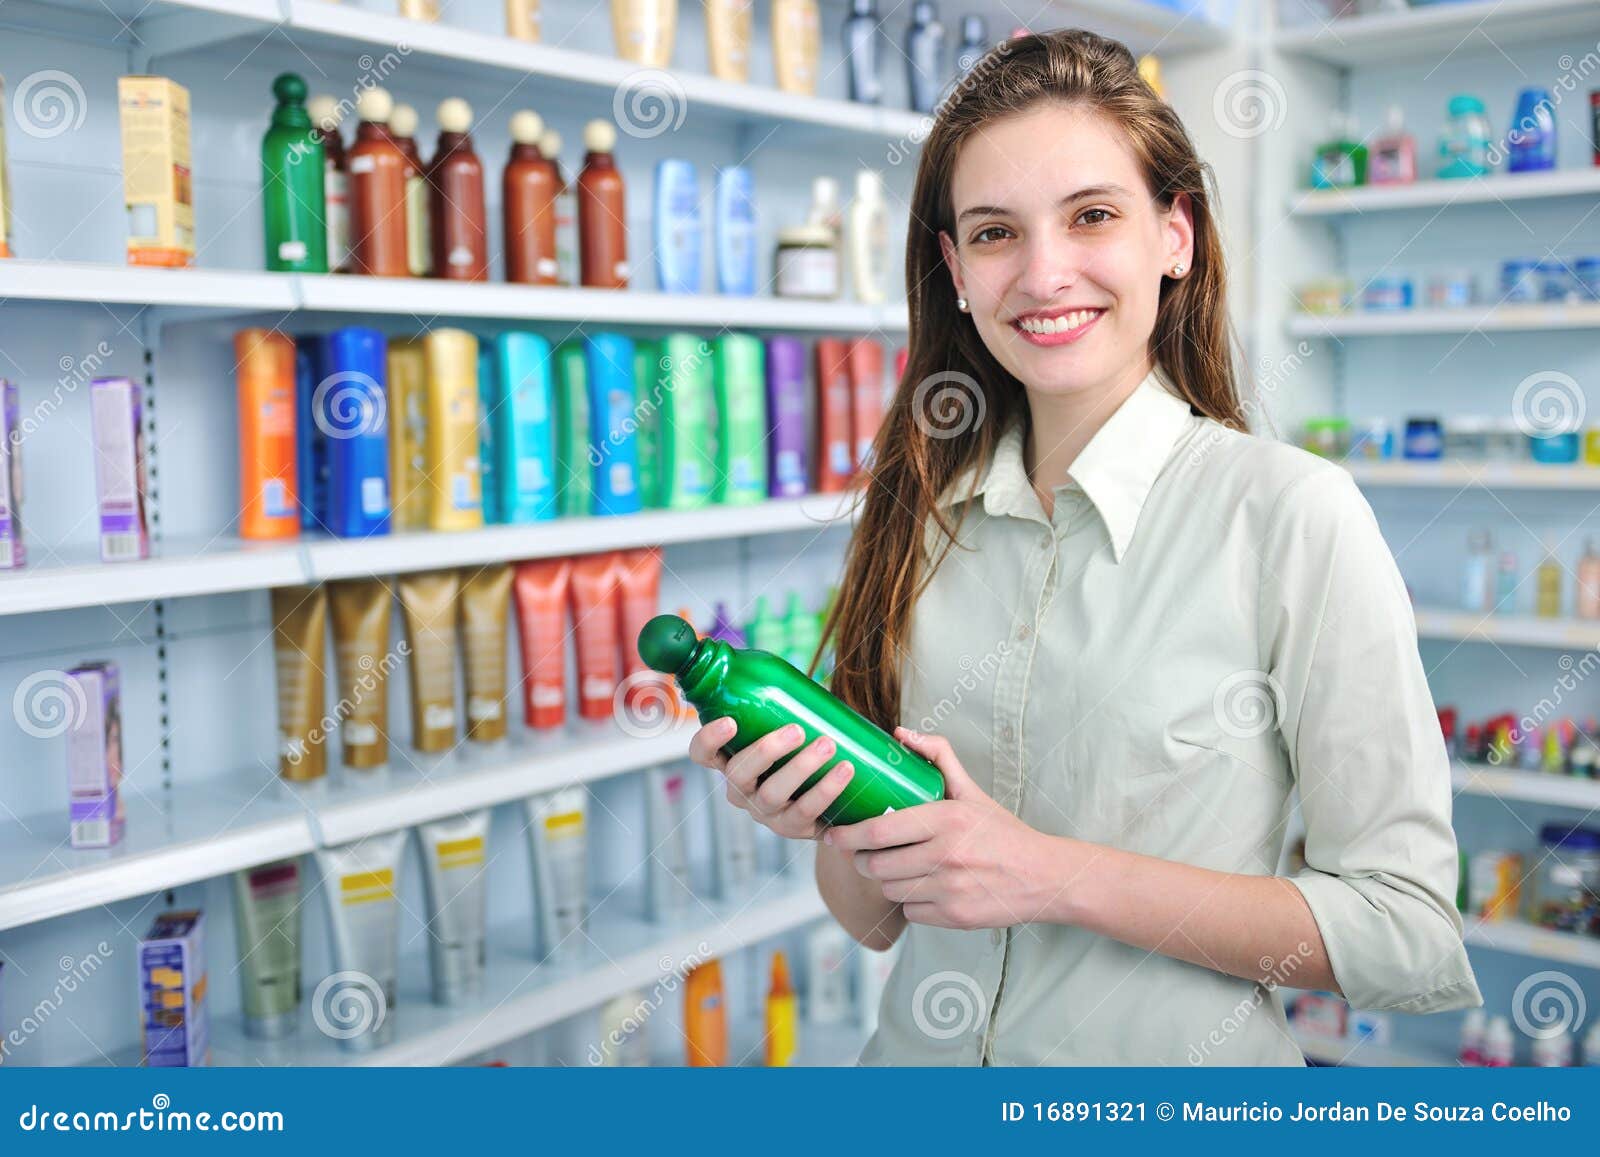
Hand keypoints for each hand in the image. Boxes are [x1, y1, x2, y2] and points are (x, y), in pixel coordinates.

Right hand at [686, 716, 855, 840]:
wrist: (833, 796)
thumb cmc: (804, 749)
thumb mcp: (787, 728)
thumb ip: (788, 703)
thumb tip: (807, 668)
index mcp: (731, 760)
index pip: (703, 754)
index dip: (708, 740)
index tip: (731, 721)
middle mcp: (741, 790)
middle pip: (739, 773)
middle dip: (766, 750)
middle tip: (797, 730)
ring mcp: (764, 812)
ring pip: (771, 794)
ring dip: (800, 767)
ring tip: (828, 744)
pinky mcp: (792, 828)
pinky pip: (805, 811)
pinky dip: (826, 789)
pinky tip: (845, 769)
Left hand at [824, 727, 1069, 929]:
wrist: (1043, 876)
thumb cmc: (1002, 832)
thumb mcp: (972, 792)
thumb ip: (938, 756)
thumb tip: (901, 732)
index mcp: (946, 819)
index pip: (878, 831)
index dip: (847, 836)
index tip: (832, 835)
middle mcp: (945, 855)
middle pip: (875, 865)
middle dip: (862, 860)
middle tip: (865, 853)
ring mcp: (949, 890)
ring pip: (890, 889)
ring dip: (888, 881)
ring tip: (900, 868)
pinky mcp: (954, 918)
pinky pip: (910, 912)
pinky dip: (911, 903)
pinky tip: (925, 889)